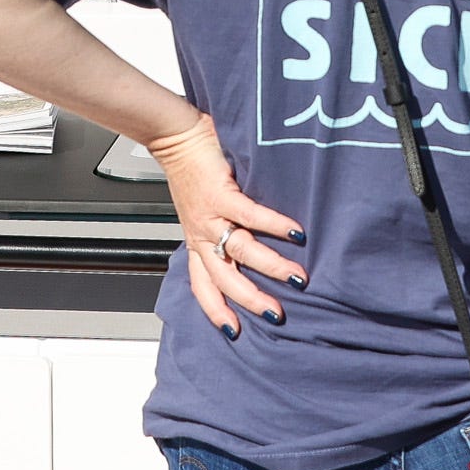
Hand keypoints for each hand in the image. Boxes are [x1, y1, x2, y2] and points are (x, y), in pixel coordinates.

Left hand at [148, 111, 307, 335]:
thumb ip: (222, 227)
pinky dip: (275, 225)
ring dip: (270, 267)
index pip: (203, 285)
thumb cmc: (192, 170)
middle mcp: (201, 234)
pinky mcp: (220, 193)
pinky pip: (251, 215)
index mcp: (196, 241)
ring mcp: (210, 215)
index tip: (234, 333)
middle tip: (276, 313)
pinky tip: (296, 233)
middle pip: (224, 278)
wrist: (173, 136)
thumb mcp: (200, 209)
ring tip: (297, 278)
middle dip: (250, 299)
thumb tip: (252, 244)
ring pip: (241, 251)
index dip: (216, 310)